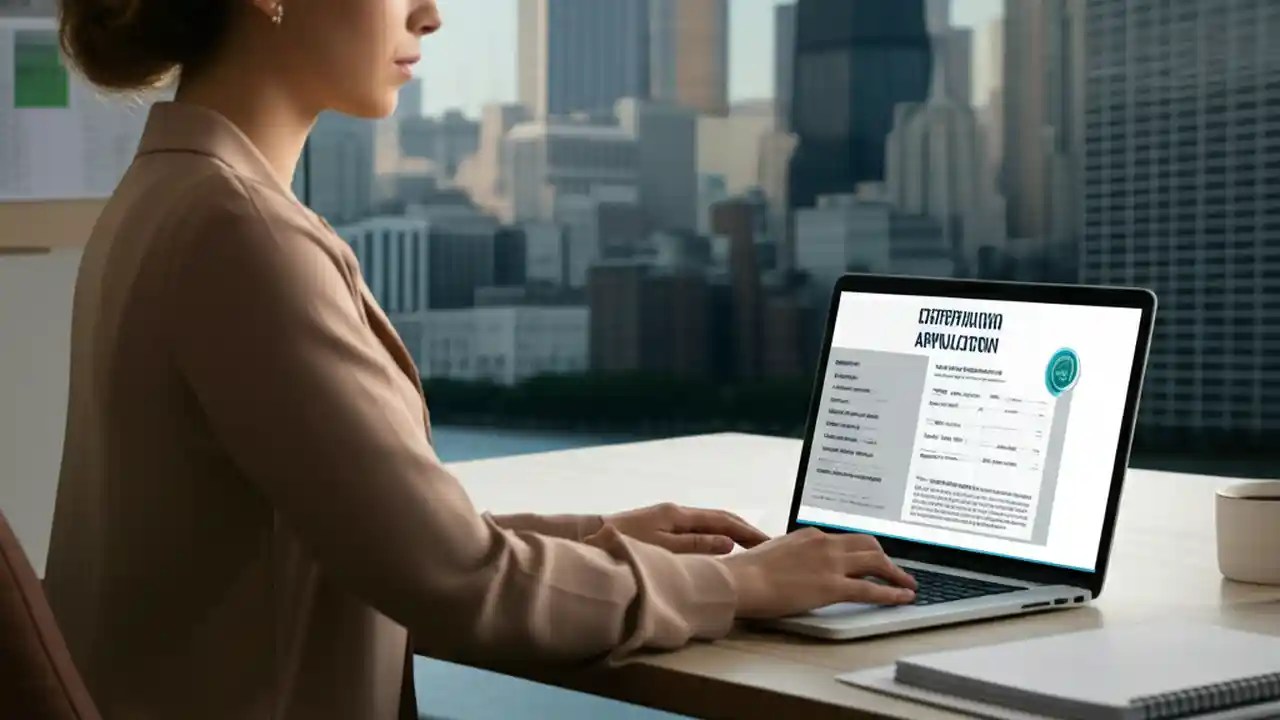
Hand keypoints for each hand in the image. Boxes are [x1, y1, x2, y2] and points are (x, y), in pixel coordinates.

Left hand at [596, 503, 770, 554]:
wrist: (592, 538)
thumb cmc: (625, 546)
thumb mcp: (663, 549)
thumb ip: (697, 546)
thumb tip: (729, 542)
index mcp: (679, 515)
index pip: (723, 521)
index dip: (748, 532)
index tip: (769, 544)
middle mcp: (677, 513)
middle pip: (720, 519)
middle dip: (745, 530)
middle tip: (768, 546)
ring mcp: (669, 519)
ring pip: (710, 525)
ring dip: (731, 534)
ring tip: (751, 549)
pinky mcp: (662, 527)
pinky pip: (698, 531)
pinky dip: (716, 538)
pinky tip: (720, 551)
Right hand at [720, 528, 916, 617]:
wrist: (741, 580)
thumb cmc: (748, 571)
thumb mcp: (772, 552)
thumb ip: (790, 555)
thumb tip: (793, 564)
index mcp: (810, 535)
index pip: (844, 541)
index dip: (861, 552)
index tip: (869, 560)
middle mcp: (825, 543)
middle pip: (868, 545)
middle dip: (884, 558)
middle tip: (895, 571)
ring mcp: (831, 564)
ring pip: (876, 562)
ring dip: (895, 573)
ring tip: (907, 584)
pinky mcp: (833, 586)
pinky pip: (871, 589)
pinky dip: (892, 593)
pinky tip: (902, 598)